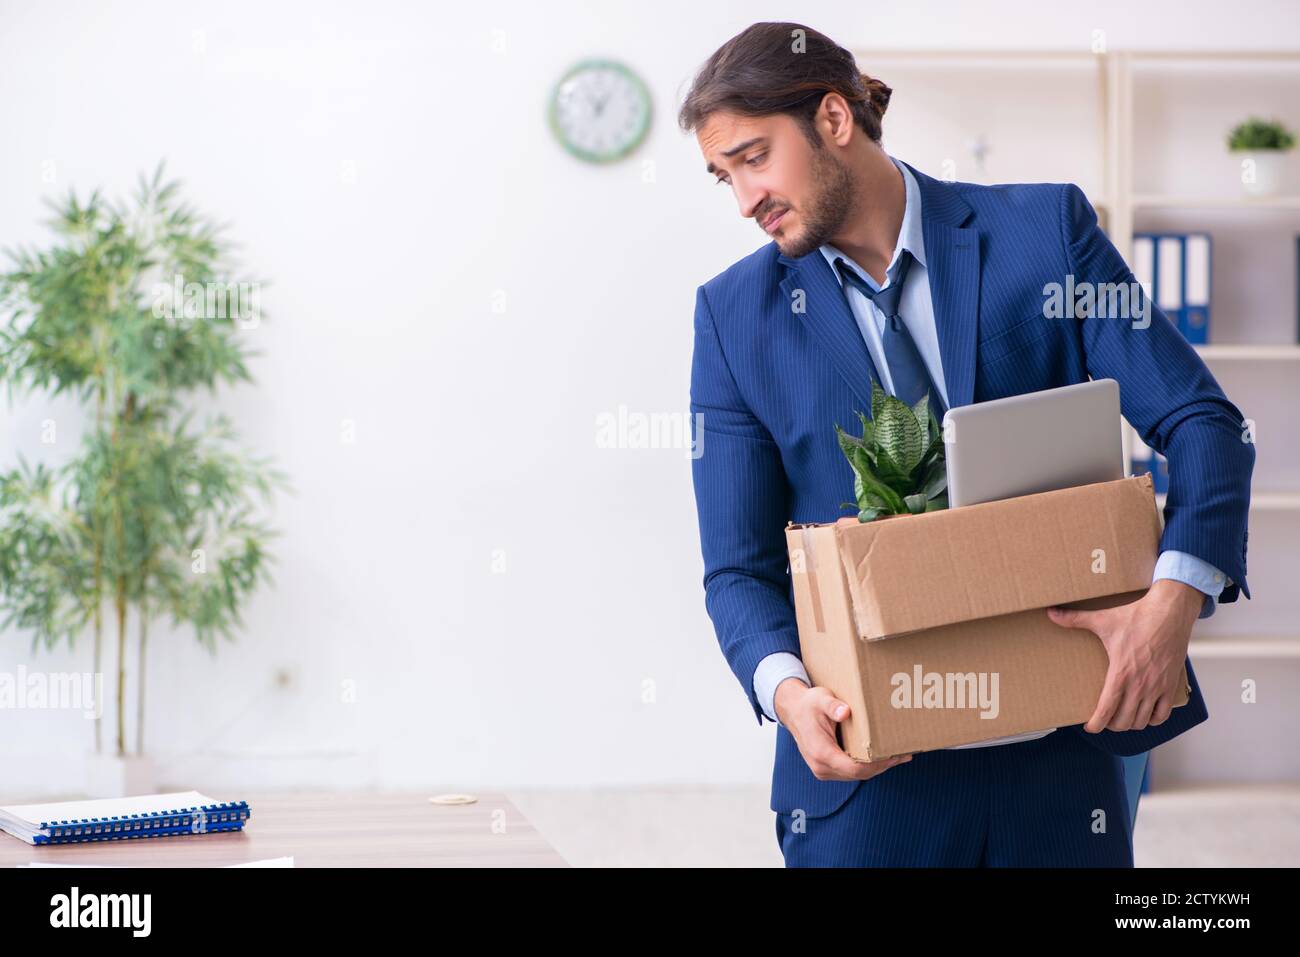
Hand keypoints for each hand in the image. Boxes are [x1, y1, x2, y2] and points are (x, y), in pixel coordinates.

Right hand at [773, 677, 912, 780]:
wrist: (793, 711)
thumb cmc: (808, 705)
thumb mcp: (820, 699)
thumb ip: (832, 706)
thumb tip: (844, 712)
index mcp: (821, 752)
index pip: (855, 768)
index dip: (877, 764)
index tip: (894, 755)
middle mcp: (821, 767)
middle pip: (859, 774)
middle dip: (882, 766)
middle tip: (903, 754)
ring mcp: (823, 770)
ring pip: (857, 775)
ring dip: (877, 767)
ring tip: (898, 755)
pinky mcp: (827, 768)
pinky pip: (851, 772)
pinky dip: (868, 765)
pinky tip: (882, 756)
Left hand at [1045, 580, 1203, 734]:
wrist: (1170, 612)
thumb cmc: (1137, 616)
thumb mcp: (1102, 619)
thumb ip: (1074, 619)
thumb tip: (1050, 612)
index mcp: (1121, 673)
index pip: (1106, 709)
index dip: (1096, 723)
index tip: (1089, 726)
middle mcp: (1140, 685)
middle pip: (1124, 721)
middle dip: (1111, 724)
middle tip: (1104, 720)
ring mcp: (1158, 687)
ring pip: (1143, 721)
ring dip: (1130, 724)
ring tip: (1121, 718)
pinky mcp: (1171, 684)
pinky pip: (1163, 714)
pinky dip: (1153, 719)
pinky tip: (1145, 715)